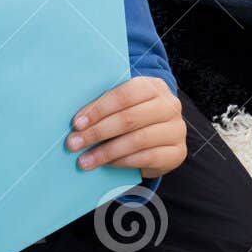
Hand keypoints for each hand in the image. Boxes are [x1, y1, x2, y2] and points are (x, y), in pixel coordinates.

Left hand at [67, 76, 185, 176]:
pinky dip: (123, 161)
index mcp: (154, 86)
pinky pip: (147, 157)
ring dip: (106, 152)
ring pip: (137, 140)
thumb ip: (106, 107)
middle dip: (97, 132)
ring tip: (85, 160)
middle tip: (74, 144)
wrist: (161, 141)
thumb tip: (77, 122)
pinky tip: (106, 164)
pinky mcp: (177, 152)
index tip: (77, 123)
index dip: (99, 109)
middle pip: (129, 118)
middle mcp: (170, 106)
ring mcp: (177, 130)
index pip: (125, 95)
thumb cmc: (134, 119)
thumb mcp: (122, 107)